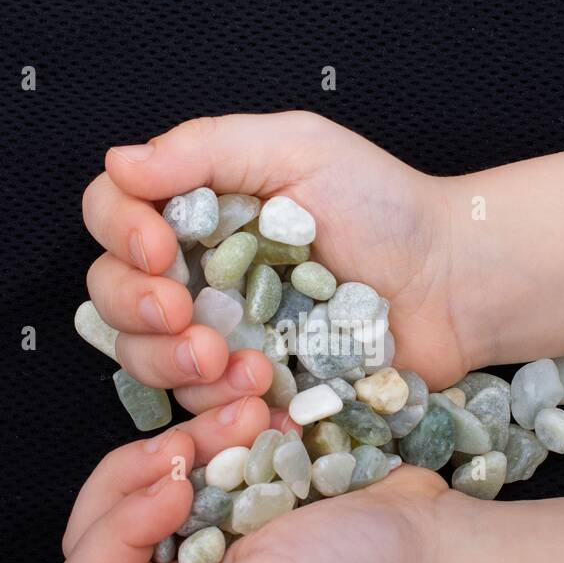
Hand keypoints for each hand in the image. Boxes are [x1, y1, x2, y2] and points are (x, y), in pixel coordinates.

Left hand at [56, 395, 460, 562]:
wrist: (434, 537)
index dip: (120, 525)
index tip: (179, 486)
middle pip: (105, 522)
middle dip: (149, 471)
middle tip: (198, 442)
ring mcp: (203, 542)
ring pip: (145, 478)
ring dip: (190, 439)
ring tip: (248, 418)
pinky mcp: (229, 502)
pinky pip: (191, 454)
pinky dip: (217, 428)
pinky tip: (260, 417)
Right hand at [81, 111, 481, 407]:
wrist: (452, 285)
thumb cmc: (384, 206)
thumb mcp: (298, 149)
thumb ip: (206, 149)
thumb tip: (118, 161)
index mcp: (197, 212)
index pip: (112, 216)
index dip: (119, 234)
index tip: (159, 249)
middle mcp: (194, 275)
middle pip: (111, 296)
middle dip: (136, 310)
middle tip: (187, 316)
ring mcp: (218, 337)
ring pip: (143, 361)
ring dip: (175, 366)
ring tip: (242, 363)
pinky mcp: (249, 392)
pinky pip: (201, 413)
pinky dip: (220, 410)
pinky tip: (265, 398)